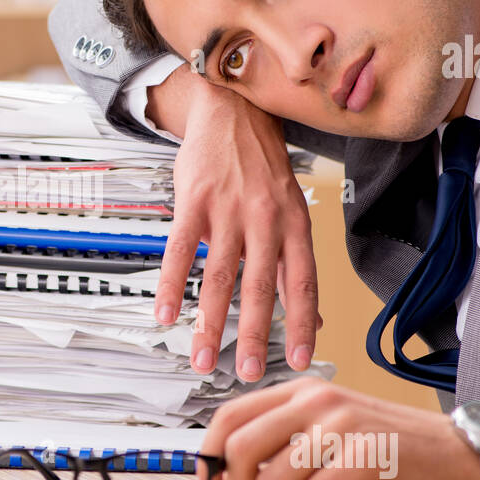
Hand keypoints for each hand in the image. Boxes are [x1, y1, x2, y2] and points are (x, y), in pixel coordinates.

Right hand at [148, 64, 320, 380]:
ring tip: (200, 357)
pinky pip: (181, 251)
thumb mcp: (292, 211)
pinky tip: (165, 312)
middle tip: (247, 371)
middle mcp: (266, 220)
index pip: (303, 283)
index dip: (304, 324)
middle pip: (260, 287)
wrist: (233, 109)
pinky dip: (171, 285)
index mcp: (294, 226)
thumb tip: (314, 318)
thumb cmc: (262, 165)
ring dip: (208, 322)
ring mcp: (229, 210)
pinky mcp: (195, 201)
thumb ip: (296, 265)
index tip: (301, 360)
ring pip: (219, 276)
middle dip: (254, 335)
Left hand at [197, 378, 479, 479]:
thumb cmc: (386, 447)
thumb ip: (274, 446)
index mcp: (301, 390)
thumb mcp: (324, 432)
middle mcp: (317, 400)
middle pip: (241, 448)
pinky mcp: (366, 456)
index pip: (229, 416)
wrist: (456, 454)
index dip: (209, 456)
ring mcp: (342, 425)